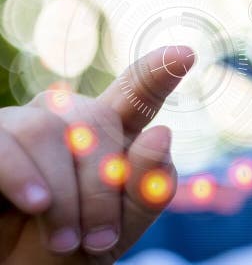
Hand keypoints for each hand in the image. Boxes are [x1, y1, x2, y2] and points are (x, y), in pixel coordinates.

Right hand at [0, 45, 194, 263]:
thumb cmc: (65, 251)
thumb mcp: (116, 231)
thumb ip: (146, 189)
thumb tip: (161, 132)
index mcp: (109, 135)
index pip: (136, 95)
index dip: (158, 72)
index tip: (187, 54)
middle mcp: (67, 120)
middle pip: (96, 120)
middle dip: (102, 186)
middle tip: (97, 239)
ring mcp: (22, 126)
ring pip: (48, 130)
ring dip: (63, 194)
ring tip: (63, 240)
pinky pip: (6, 143)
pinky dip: (24, 175)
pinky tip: (37, 203)